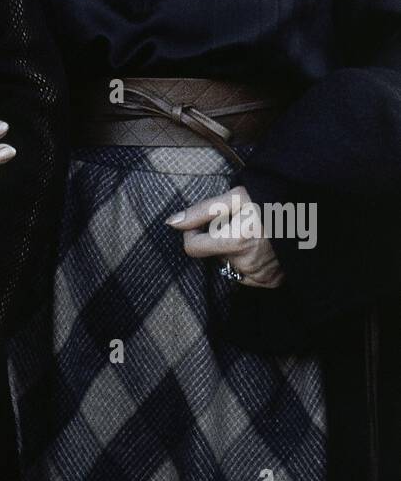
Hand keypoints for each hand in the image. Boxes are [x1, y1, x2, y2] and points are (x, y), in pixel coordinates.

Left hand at [166, 185, 283, 288]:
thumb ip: (200, 212)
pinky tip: (261, 248)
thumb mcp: (234, 198)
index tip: (204, 224)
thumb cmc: (269, 200)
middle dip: (219, 240)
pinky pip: (246, 276)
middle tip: (239, 223)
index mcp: (236, 241)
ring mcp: (260, 276)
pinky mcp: (271, 282)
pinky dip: (248, 263)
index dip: (194, 233)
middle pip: (213, 255)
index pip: (193, 248)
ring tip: (253, 234)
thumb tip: (172, 222)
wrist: (308, 212)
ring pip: (229, 265)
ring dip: (234, 252)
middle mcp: (247, 264)